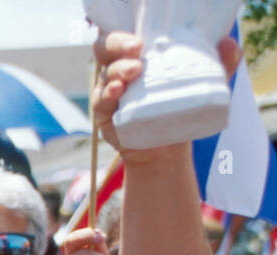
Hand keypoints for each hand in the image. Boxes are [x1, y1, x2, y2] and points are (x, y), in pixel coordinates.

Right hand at [92, 31, 241, 154]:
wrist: (167, 143)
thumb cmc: (179, 106)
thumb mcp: (201, 83)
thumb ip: (219, 64)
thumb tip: (230, 44)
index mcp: (136, 56)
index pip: (122, 36)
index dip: (125, 34)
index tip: (142, 40)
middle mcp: (117, 70)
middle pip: (104, 48)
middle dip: (117, 44)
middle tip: (137, 48)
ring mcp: (108, 92)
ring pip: (105, 74)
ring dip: (118, 69)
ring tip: (134, 71)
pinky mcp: (105, 114)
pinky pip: (100, 101)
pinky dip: (106, 95)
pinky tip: (117, 91)